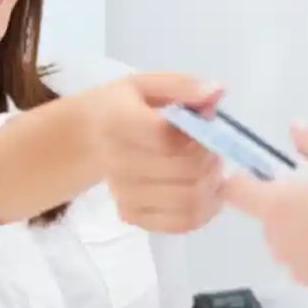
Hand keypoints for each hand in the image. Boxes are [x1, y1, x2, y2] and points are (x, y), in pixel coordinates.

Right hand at [77, 73, 228, 232]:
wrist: (90, 136)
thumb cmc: (125, 106)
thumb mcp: (149, 84)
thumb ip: (184, 87)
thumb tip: (218, 91)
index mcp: (118, 121)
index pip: (167, 139)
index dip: (198, 137)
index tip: (206, 128)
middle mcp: (116, 161)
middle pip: (183, 172)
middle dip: (211, 161)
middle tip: (213, 150)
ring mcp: (122, 193)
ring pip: (186, 202)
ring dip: (212, 186)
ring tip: (211, 170)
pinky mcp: (131, 215)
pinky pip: (179, 223)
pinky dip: (204, 211)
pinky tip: (205, 193)